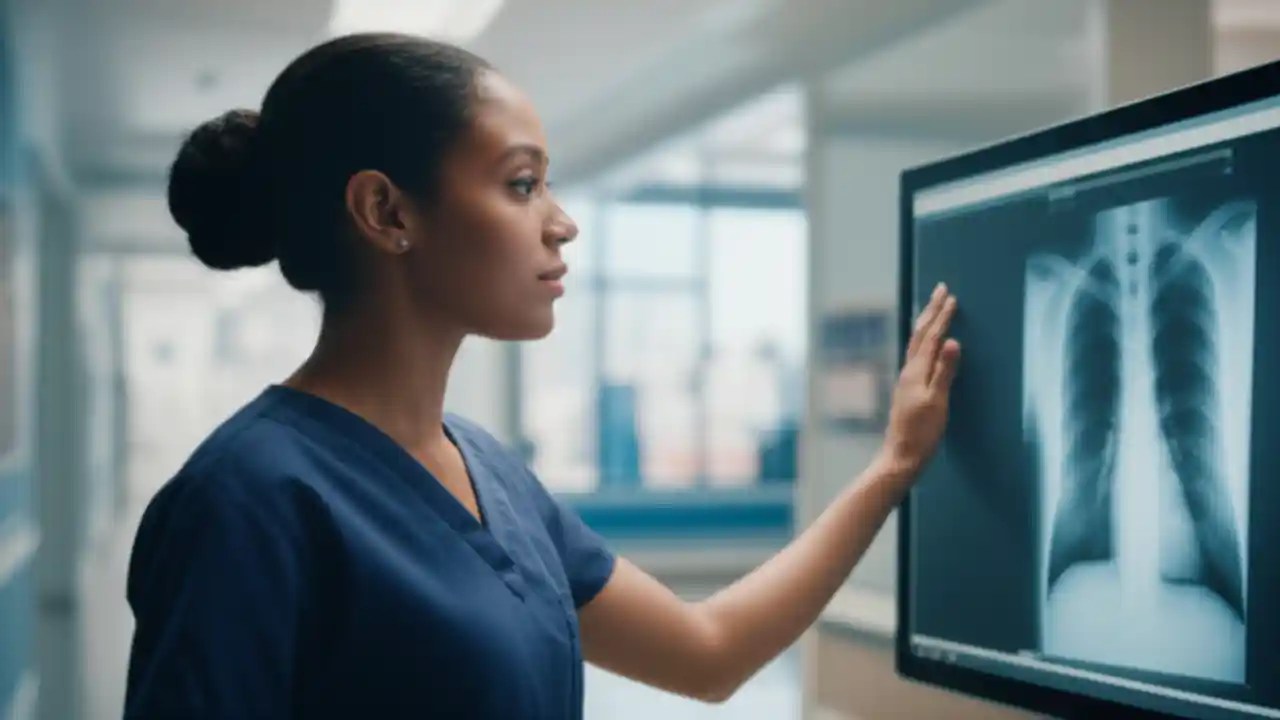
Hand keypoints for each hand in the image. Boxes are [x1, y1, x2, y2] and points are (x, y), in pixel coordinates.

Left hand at [878, 282, 960, 480]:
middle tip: (940, 289)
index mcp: (916, 371)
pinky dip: (923, 341)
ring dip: (926, 323)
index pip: (931, 336)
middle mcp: (908, 371)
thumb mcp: (938, 402)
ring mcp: (906, 380)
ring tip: (933, 309)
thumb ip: (945, 371)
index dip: (942, 316)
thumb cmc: (922, 433)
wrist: (901, 456)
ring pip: (916, 343)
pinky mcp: (908, 389)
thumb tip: (952, 341)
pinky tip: (925, 346)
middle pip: (920, 334)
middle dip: (931, 311)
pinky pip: (917, 355)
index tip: (951, 296)